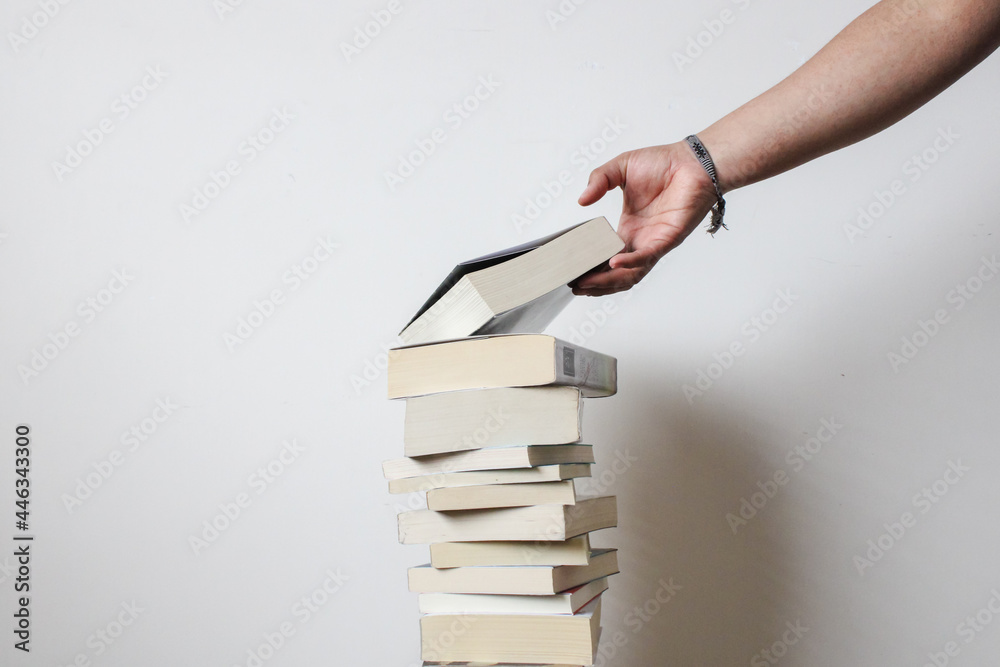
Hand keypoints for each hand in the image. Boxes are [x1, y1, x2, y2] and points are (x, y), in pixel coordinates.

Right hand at [572, 142, 718, 295]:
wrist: (693, 161)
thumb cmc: (664, 163)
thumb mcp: (620, 168)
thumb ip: (598, 181)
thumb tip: (582, 200)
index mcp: (628, 228)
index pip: (605, 255)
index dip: (590, 265)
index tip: (572, 270)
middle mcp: (640, 239)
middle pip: (616, 273)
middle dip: (596, 283)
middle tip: (575, 285)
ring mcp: (653, 242)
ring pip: (631, 273)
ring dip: (609, 281)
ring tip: (588, 283)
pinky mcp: (667, 239)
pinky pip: (646, 257)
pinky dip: (630, 263)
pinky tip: (613, 263)